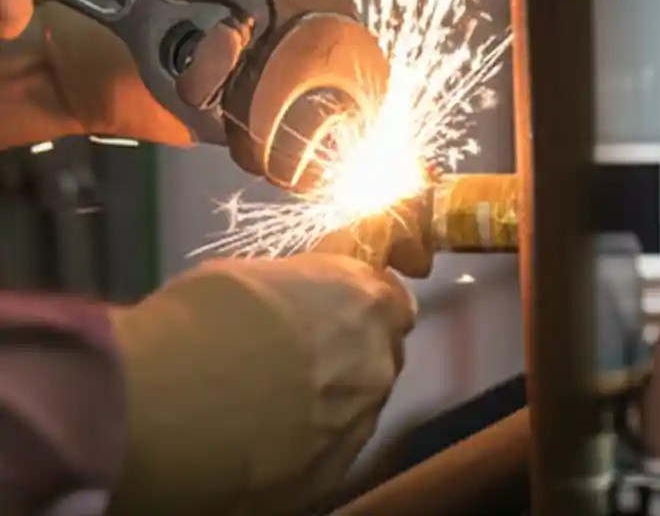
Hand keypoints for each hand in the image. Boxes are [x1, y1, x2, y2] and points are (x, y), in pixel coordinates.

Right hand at [105, 253, 416, 515]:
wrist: (173, 400)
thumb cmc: (204, 320)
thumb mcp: (254, 277)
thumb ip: (298, 295)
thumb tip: (292, 306)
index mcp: (365, 303)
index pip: (390, 303)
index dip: (357, 311)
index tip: (329, 315)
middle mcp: (377, 364)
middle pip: (376, 362)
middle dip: (346, 362)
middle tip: (290, 366)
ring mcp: (358, 425)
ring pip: (355, 414)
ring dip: (325, 411)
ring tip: (265, 415)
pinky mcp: (329, 478)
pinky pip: (327, 459)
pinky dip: (303, 454)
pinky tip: (258, 451)